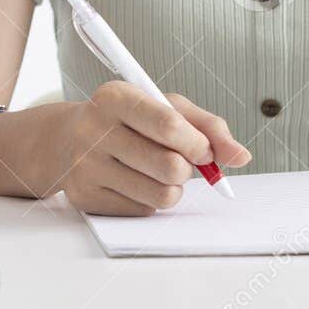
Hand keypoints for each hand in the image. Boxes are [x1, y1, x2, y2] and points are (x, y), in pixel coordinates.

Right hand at [51, 80, 251, 215]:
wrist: (67, 139)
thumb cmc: (127, 120)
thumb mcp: (164, 107)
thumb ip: (207, 126)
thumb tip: (240, 156)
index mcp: (114, 97)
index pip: (168, 124)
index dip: (197, 143)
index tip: (204, 150)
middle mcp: (94, 130)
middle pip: (169, 166)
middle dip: (187, 169)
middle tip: (179, 161)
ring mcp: (86, 166)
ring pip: (161, 195)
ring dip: (172, 188)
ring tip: (157, 172)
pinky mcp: (85, 197)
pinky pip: (143, 210)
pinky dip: (149, 199)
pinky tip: (134, 182)